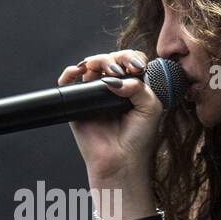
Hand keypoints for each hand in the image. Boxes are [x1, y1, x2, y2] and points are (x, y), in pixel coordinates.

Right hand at [56, 49, 163, 180]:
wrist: (121, 161)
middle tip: (117, 70)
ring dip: (96, 61)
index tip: (136, 68)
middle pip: (110, 60)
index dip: (132, 58)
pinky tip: (78, 71)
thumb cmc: (139, 139)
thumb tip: (115, 78)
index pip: (130, 61)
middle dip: (113, 59)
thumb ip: (139, 86)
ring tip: (103, 72)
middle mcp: (113, 89)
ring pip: (90, 66)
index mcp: (133, 87)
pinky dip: (69, 72)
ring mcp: (94, 95)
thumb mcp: (151, 108)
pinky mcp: (78, 104)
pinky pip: (69, 82)